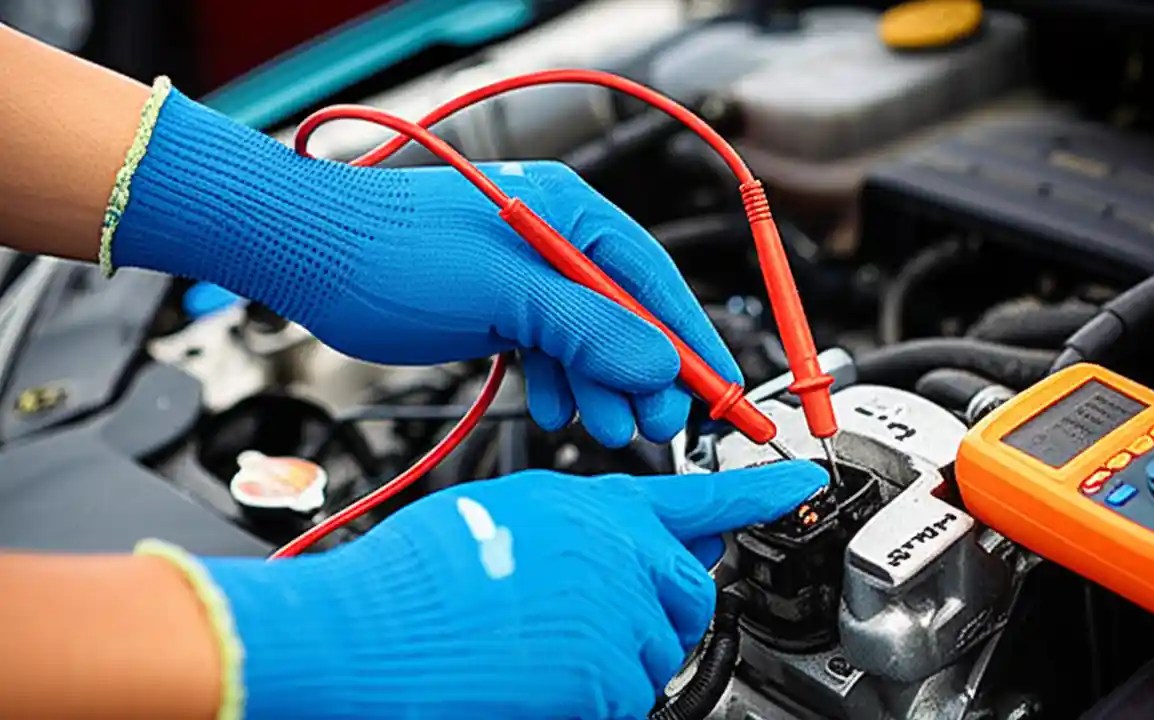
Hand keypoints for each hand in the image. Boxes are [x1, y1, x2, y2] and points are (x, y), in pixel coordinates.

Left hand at [111, 89, 738, 446]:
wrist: (304, 259)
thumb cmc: (389, 255)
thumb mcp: (502, 294)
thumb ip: (588, 329)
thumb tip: (659, 363)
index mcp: (570, 215)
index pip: (655, 281)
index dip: (693, 339)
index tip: (722, 391)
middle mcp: (558, 241)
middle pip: (628, 317)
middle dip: (644, 375)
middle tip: (660, 426)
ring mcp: (530, 275)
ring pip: (591, 341)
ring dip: (601, 386)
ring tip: (605, 426)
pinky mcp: (503, 305)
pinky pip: (553, 349)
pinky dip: (561, 382)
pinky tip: (556, 410)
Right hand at [199, 461, 825, 719]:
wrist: (373, 627)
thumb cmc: (422, 573)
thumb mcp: (507, 511)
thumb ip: (579, 523)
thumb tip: (615, 544)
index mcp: (595, 506)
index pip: (696, 498)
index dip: (756, 492)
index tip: (797, 485)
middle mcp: (619, 553)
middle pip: (687, 594)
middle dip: (658, 615)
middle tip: (593, 624)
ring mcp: (618, 615)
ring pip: (655, 654)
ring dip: (616, 661)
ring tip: (540, 647)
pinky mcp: (606, 676)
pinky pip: (625, 699)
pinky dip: (590, 698)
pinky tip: (534, 675)